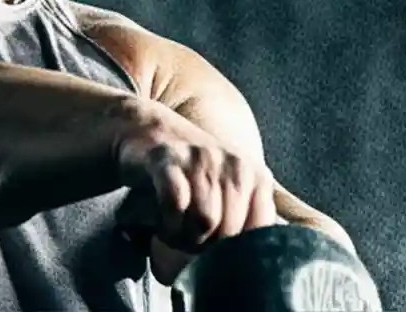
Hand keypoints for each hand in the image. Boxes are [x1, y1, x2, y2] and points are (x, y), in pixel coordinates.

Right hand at [116, 103, 276, 282]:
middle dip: (205, 251)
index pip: (259, 235)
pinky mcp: (167, 159)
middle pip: (230, 232)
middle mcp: (234, 164)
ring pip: (204, 221)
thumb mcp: (229, 193)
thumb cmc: (191, 175)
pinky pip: (175, 204)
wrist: (146, 132)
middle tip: (187, 247)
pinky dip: (168, 224)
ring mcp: (201, 158)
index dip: (235, 256)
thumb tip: (252, 273)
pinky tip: (163, 226)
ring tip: (174, 236)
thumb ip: (247, 223)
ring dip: (185, 239)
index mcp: (256, 176)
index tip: (215, 258)